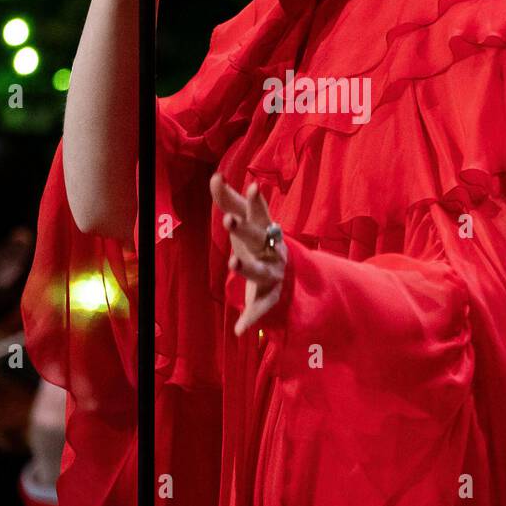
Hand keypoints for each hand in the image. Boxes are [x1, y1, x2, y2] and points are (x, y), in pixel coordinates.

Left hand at [210, 173, 287, 336]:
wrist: (290, 276)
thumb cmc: (260, 241)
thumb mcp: (245, 221)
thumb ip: (229, 200)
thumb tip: (214, 175)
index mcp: (265, 229)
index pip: (260, 212)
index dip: (255, 201)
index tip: (252, 185)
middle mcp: (272, 249)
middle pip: (259, 238)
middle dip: (244, 229)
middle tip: (229, 219)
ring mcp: (273, 273)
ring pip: (261, 271)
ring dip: (247, 268)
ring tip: (232, 263)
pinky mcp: (270, 296)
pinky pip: (261, 308)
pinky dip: (251, 318)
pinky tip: (238, 329)